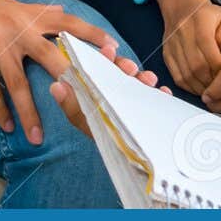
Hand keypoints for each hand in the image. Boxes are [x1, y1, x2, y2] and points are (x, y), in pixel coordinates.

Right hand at [0, 0, 108, 144]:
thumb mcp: (9, 4)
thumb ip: (35, 12)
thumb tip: (62, 14)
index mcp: (28, 14)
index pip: (68, 23)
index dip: (93, 35)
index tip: (115, 50)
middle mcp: (17, 28)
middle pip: (53, 57)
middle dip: (74, 80)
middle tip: (94, 101)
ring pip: (20, 84)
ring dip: (30, 114)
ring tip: (37, 137)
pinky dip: (0, 110)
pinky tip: (7, 126)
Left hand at [49, 51, 170, 137]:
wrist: (135, 168)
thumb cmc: (108, 145)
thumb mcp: (88, 126)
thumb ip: (73, 108)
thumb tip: (56, 85)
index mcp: (99, 97)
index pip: (100, 71)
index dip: (104, 59)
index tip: (108, 51)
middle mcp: (117, 98)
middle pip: (121, 74)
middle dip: (126, 67)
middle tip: (130, 68)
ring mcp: (135, 105)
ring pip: (140, 83)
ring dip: (144, 78)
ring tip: (149, 80)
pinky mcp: (152, 114)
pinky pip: (157, 99)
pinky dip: (161, 94)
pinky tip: (164, 93)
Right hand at [161, 0, 220, 94]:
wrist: (184, 9)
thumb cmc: (211, 17)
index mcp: (201, 20)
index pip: (209, 50)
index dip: (220, 67)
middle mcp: (183, 31)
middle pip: (197, 65)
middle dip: (211, 81)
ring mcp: (172, 44)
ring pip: (186, 74)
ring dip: (202, 87)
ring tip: (214, 91)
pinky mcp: (166, 54)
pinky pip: (177, 77)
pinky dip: (191, 87)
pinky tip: (201, 89)